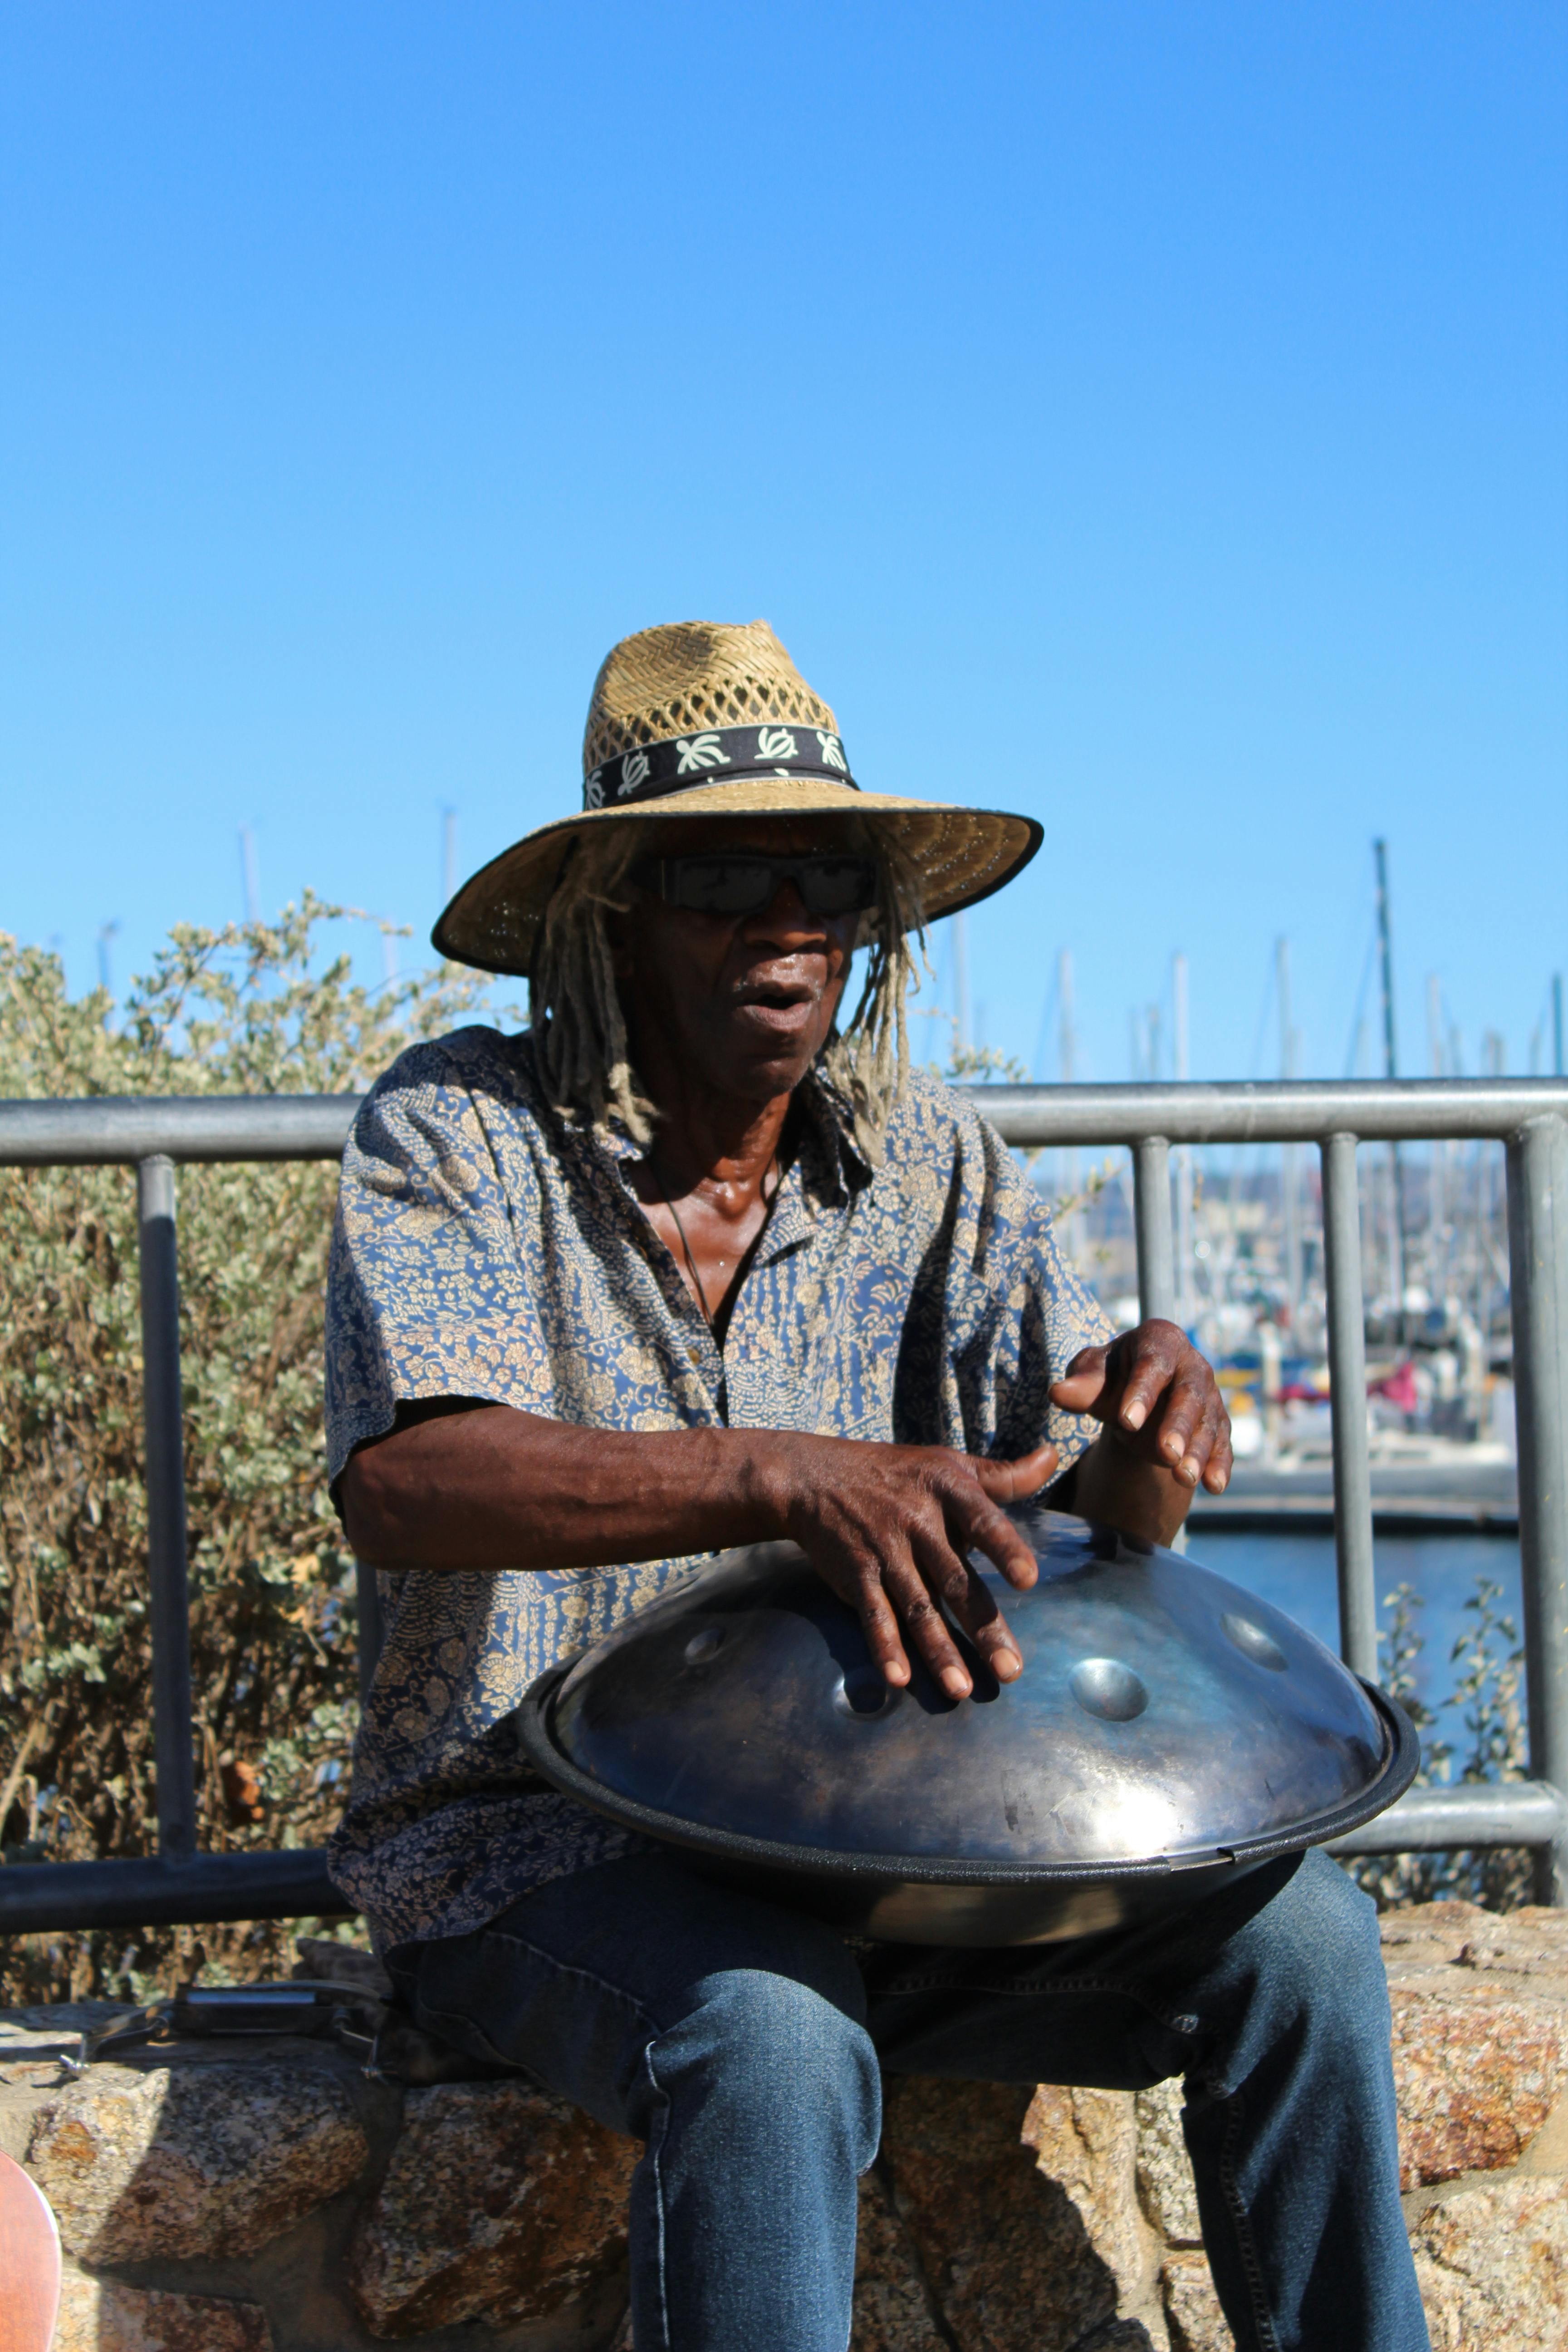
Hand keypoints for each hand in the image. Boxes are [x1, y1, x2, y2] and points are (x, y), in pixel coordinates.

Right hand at [754, 1433, 1060, 1700]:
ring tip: (961, 1689)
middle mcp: (917, 1522)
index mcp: (948, 1492)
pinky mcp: (856, 1574)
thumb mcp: (950, 1464)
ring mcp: (885, 1550)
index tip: (1028, 1580)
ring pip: (917, 1606)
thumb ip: (1005, 1475)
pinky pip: (872, 1613)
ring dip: (938, 1649)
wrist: (816, 1478)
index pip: (982, 1521)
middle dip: (983, 1627)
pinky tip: (898, 1679)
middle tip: (1010, 1671)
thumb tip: (1053, 1456)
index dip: (1005, 1549)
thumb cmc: (898, 1473)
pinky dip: (883, 1646)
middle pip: (955, 1580)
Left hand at [1051, 1320, 1232, 1495]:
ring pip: (1208, 1422)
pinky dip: (1219, 1464)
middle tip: (1166, 1454)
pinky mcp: (1218, 1422)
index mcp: (1160, 1340)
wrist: (1138, 1394)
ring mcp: (1209, 1394)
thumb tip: (1057, 1393)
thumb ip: (1080, 1385)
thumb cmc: (1112, 1378)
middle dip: (1178, 1425)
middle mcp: (1191, 1364)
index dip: (1141, 1392)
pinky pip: (1222, 1443)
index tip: (1127, 1422)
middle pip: (1188, 1395)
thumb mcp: (1093, 1376)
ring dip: (1199, 1451)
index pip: (1152, 1365)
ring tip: (1185, 1478)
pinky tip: (1214, 1485)